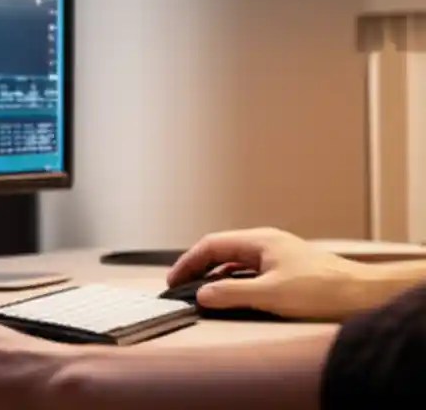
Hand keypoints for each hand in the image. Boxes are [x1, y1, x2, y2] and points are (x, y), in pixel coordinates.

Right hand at [167, 227, 372, 319]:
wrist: (363, 293)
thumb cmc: (323, 290)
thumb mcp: (270, 294)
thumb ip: (232, 293)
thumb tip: (201, 294)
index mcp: (259, 240)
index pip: (210, 244)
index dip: (187, 262)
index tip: (173, 281)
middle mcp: (266, 243)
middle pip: (220, 250)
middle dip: (197, 267)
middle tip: (180, 286)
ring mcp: (277, 254)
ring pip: (234, 260)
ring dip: (214, 275)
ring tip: (200, 292)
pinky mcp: (286, 268)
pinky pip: (248, 270)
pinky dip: (231, 280)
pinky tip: (230, 295)